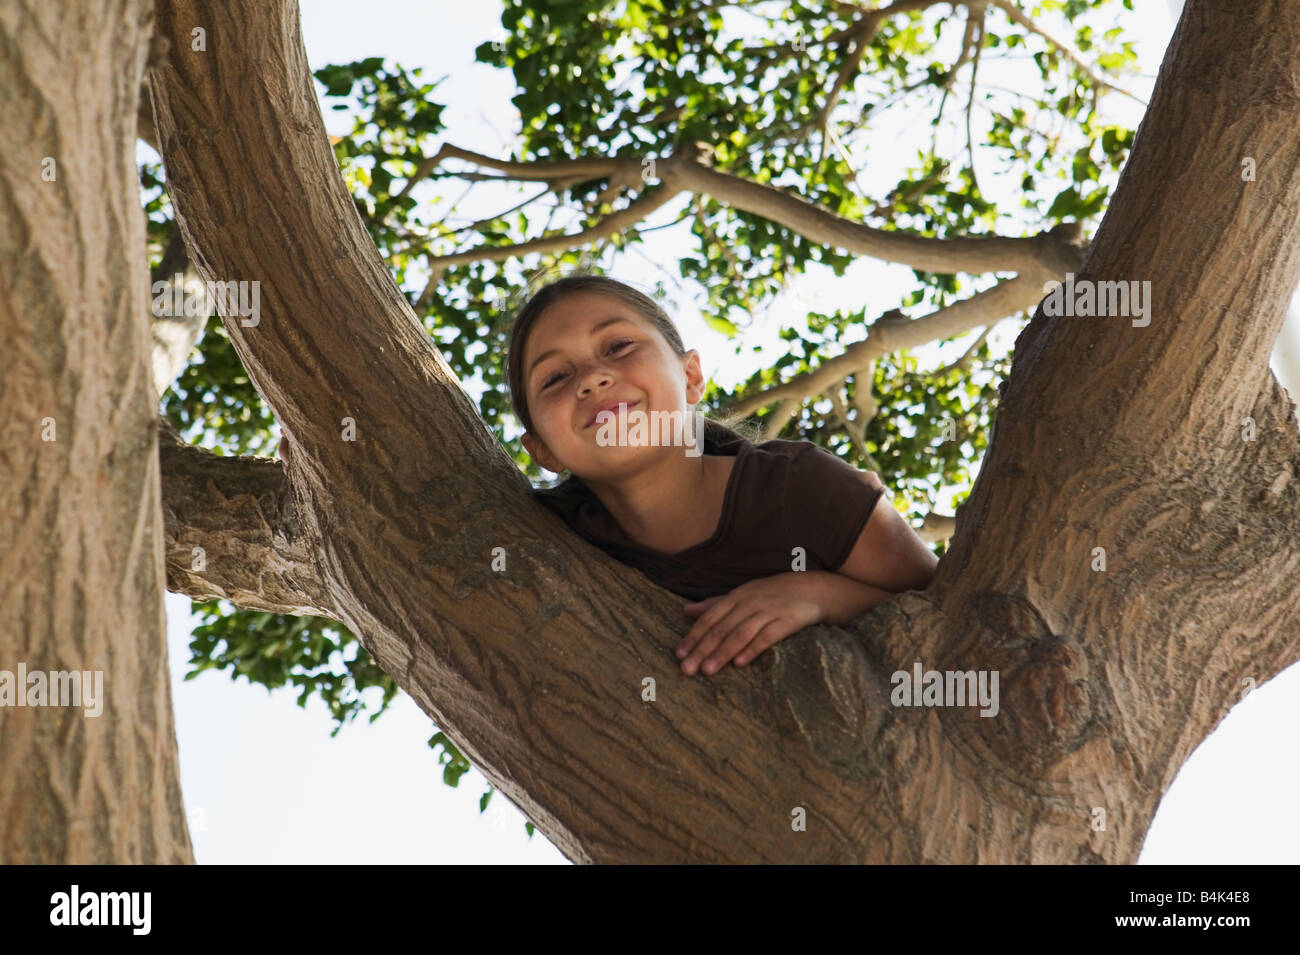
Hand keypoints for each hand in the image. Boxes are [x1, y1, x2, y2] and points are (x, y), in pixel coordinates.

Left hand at [675, 573, 823, 675]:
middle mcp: (749, 603)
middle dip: (702, 649)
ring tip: (707, 670)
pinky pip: (767, 636)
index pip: (710, 618)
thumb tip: (686, 611)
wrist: (812, 589)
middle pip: (721, 628)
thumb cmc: (772, 593)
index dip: (694, 636)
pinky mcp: (786, 621)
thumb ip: (714, 604)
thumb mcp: (742, 594)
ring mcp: (768, 611)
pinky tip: (739, 663)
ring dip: (722, 652)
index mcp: (736, 596)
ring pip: (740, 633)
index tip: (679, 654)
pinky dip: (752, 649)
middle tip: (687, 669)